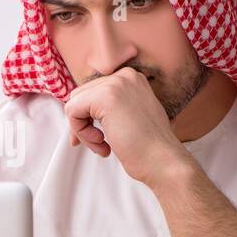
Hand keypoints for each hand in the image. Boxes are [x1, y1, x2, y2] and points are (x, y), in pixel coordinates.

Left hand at [63, 67, 192, 188]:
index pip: (92, 92)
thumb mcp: (130, 116)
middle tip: (100, 144)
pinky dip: (80, 132)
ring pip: (74, 104)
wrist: (164, 161)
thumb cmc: (149, 147)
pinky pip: (72, 111)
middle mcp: (124, 75)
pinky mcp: (104, 97)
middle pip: (80, 95)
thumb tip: (80, 110)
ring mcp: (115, 84)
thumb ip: (111, 107)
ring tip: (102, 145)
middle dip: (82, 124)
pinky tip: (102, 144)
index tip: (96, 137)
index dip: (87, 117)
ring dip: (82, 130)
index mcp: (131, 78)